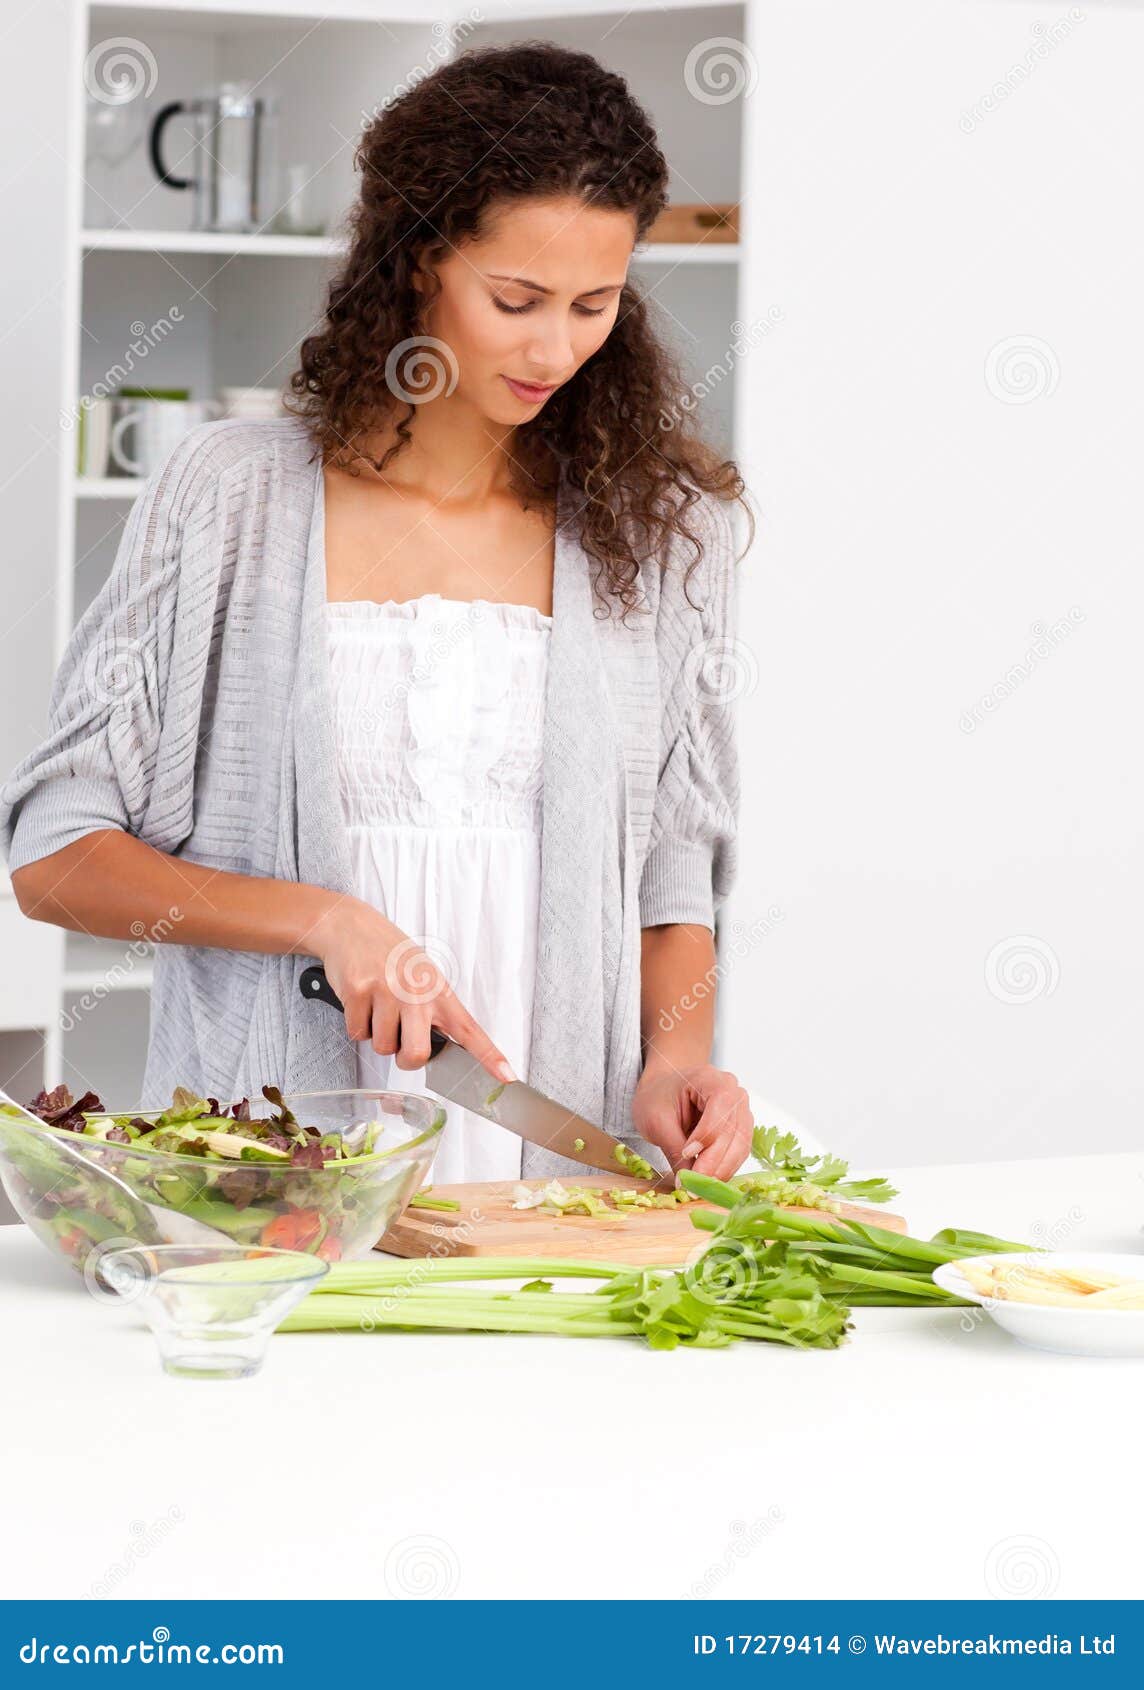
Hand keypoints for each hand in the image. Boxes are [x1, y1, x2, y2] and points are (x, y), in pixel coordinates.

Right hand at [311, 896, 513, 1081]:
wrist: (352, 926)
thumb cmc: (390, 954)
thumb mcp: (423, 975)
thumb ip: (433, 1009)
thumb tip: (439, 1048)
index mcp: (438, 991)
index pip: (469, 1029)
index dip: (489, 1056)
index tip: (506, 1076)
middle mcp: (416, 992)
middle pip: (417, 1054)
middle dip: (405, 1060)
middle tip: (399, 1043)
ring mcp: (387, 991)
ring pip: (382, 1047)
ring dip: (377, 1036)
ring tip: (377, 1006)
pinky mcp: (358, 991)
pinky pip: (357, 1033)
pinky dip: (357, 1024)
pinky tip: (361, 1001)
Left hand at [631, 1062, 752, 1180]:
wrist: (662, 1090)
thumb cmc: (658, 1097)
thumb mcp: (656, 1121)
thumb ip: (674, 1149)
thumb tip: (687, 1182)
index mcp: (712, 1079)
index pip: (720, 1109)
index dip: (706, 1136)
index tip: (686, 1154)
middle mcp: (734, 1092)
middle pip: (733, 1130)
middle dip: (714, 1160)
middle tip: (695, 1183)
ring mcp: (741, 1111)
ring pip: (741, 1145)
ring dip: (722, 1169)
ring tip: (701, 1186)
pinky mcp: (740, 1129)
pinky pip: (739, 1151)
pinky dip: (725, 1167)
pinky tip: (709, 1180)